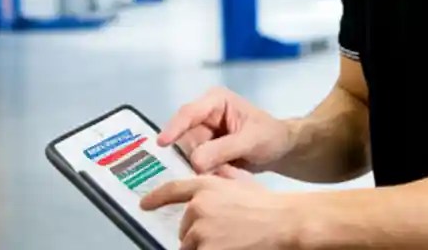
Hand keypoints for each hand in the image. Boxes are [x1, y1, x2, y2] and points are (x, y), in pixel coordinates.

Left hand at [140, 173, 303, 249]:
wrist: (283, 222)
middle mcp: (198, 207)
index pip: (172, 190)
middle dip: (198, 236)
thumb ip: (220, 186)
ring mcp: (200, 231)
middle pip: (185, 230)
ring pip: (190, 248)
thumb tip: (202, 198)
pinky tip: (231, 248)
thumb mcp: (240, 184)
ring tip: (231, 243)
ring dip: (204, 249)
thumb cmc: (269, 206)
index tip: (144, 205)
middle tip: (224, 236)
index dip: (155, 198)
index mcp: (206, 187)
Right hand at [159, 88, 292, 173]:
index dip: (174, 128)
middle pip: (184, 137)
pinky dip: (208, 173)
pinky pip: (196, 165)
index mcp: (215, 101)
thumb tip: (195, 161)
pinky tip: (225, 174)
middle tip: (202, 172)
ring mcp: (202, 135)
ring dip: (203, 168)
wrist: (281, 151)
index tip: (162, 143)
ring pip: (189, 154)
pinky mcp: (204, 153)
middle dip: (192, 156)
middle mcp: (203, 116)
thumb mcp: (251, 140)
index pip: (189, 113)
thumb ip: (223, 148)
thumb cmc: (270, 136)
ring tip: (225, 172)